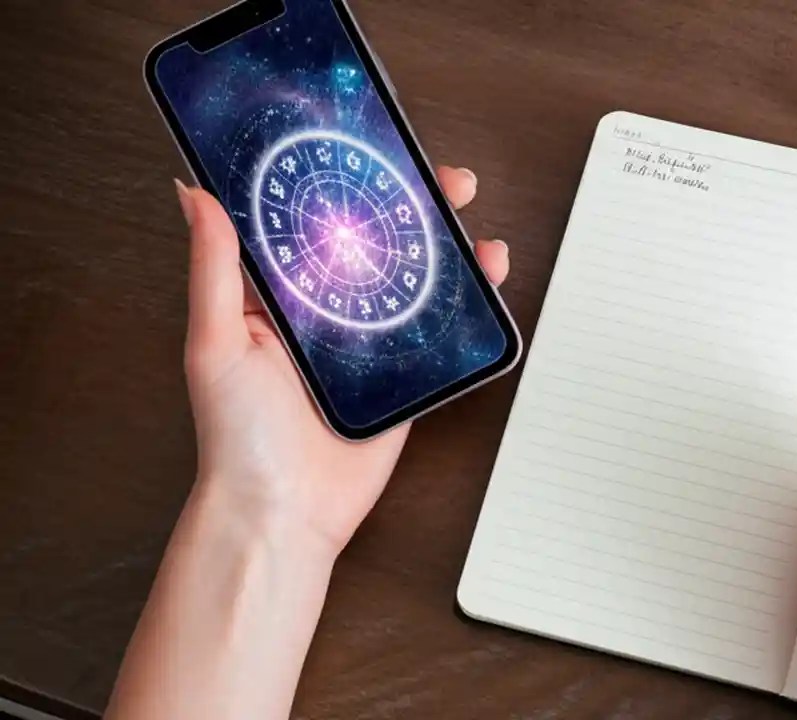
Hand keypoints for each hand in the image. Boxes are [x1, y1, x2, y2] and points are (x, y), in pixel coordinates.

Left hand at [175, 167, 508, 557]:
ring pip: (417, 283)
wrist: (283, 514)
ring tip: (471, 226)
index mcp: (278, 297)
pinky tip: (483, 281)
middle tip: (443, 182)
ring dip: (450, 250)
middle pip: (378, 245)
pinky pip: (440, 335)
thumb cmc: (236, 438)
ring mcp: (368, 346)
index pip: (318, 224)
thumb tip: (196, 196)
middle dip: (415, 208)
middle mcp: (326, 316)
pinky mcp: (403, 379)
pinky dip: (467, 307)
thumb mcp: (216, 342)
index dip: (349, 185)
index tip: (377, 154)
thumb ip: (213, 269)